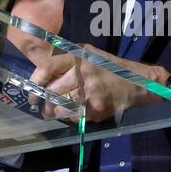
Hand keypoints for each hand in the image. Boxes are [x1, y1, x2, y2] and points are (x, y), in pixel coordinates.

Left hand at [30, 43, 170, 122]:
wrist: (138, 83)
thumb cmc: (110, 67)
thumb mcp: (89, 54)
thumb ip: (67, 59)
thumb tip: (42, 71)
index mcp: (79, 57)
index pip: (47, 67)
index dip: (36, 81)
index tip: (32, 89)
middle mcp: (83, 74)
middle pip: (52, 91)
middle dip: (43, 101)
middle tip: (40, 105)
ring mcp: (90, 94)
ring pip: (60, 107)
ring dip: (53, 112)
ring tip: (52, 112)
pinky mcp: (96, 110)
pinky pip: (73, 117)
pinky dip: (70, 117)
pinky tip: (73, 113)